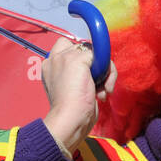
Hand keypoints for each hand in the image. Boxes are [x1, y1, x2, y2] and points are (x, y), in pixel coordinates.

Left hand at [41, 38, 116, 155]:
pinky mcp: (85, 89)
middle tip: (100, 74)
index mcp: (55, 58)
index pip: (72, 42)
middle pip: (89, 54)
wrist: (75, 118)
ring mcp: (74, 78)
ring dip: (105, 76)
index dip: (84, 48)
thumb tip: (95, 55)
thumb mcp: (77, 61)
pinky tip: (101, 94)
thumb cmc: (72, 91)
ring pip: (98, 67)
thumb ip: (87, 51)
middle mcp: (63, 67)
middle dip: (99, 64)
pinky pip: (100, 79)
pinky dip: (104, 86)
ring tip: (104, 88)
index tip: (94, 56)